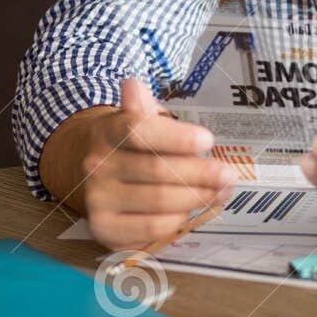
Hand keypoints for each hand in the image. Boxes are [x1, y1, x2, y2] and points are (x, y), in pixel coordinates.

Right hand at [79, 78, 236, 250]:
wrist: (88, 174)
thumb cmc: (128, 146)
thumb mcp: (135, 120)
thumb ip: (143, 107)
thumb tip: (133, 85)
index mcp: (108, 132)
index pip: (139, 131)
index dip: (176, 137)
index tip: (208, 140)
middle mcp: (97, 167)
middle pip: (157, 171)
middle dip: (201, 173)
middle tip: (228, 174)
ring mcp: (98, 201)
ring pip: (159, 202)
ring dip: (197, 197)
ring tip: (219, 191)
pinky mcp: (105, 231)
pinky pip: (153, 229)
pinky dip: (179, 220)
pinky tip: (191, 209)